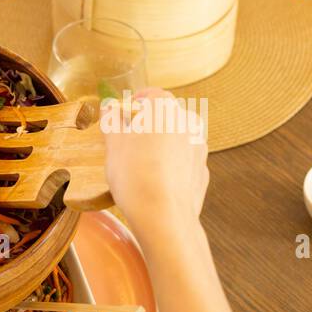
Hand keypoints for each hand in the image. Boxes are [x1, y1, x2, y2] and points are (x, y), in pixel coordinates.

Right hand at [100, 88, 207, 236]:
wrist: (164, 216)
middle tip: (129, 141)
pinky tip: (156, 181)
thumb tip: (110, 108)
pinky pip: (184, 162)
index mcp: (165, 108)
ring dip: (162, 145)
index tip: (124, 114)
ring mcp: (199, 148)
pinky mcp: (202, 171)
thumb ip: (112, 120)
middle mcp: (188, 122)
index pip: (151, 94)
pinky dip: (172, 166)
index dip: (136, 102)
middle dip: (148, 124)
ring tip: (141, 164)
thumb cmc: (135, 175)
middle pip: (166, 116)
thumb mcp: (113, 144)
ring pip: (177, 139)